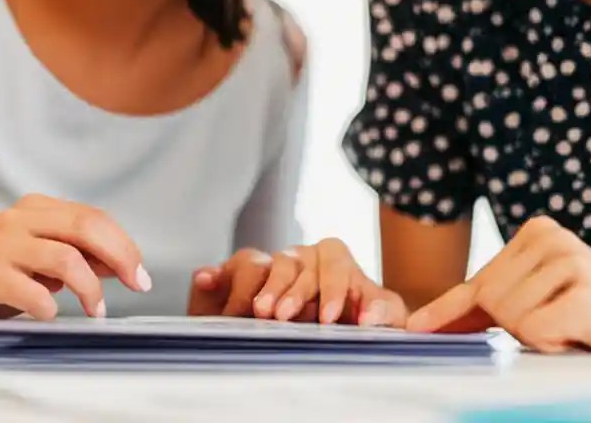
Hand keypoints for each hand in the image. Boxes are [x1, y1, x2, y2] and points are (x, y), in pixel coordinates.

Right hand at [0, 194, 151, 321]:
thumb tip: (121, 263)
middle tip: (137, 284)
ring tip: (95, 309)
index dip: (123, 244)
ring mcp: (1, 244)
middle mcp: (18, 219)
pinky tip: (48, 314)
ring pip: (66, 258)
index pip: (92, 217)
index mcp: (34, 209)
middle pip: (85, 227)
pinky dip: (51, 308)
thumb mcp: (38, 261)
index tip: (140, 272)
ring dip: (90, 289)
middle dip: (120, 257)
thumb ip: (76, 256)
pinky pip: (36, 293)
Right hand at [188, 239, 406, 326]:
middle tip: (285, 316)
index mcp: (334, 260)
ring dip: (262, 288)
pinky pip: (225, 271)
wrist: (326, 331)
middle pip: (294, 262)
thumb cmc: (356, 321)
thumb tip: (370, 317)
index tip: (329, 317)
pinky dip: (214, 276)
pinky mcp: (237, 278)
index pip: (334, 260)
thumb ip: (383, 312)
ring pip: (263, 264)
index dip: (332, 287)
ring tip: (258, 312)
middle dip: (291, 291)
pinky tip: (207, 281)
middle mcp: (300, 258)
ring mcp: (268, 266)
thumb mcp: (380, 316)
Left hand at [406, 216, 590, 354]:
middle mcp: (548, 239)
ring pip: (510, 319)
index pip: (479, 279)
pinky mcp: (581, 294)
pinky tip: (581, 333)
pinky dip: (553, 343)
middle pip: (490, 302)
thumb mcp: (544, 297)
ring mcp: (566, 263)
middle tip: (557, 325)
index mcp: (535, 233)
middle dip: (511, 327)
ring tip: (573, 326)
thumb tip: (439, 322)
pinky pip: (535, 333)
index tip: (415, 327)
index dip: (444, 309)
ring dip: (538, 336)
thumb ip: (499, 303)